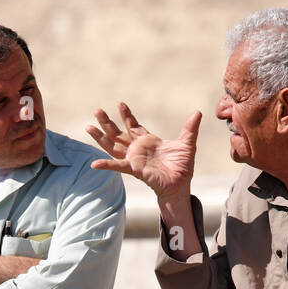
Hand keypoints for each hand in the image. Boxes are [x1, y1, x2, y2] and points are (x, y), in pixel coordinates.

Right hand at [86, 102, 200, 200]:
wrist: (180, 184)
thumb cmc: (182, 167)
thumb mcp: (187, 144)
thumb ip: (189, 128)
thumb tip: (198, 112)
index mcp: (147, 141)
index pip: (133, 126)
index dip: (126, 115)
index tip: (120, 104)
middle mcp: (137, 149)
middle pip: (117, 133)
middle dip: (107, 122)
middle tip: (97, 110)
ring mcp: (133, 159)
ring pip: (112, 146)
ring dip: (100, 137)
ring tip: (88, 126)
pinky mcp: (133, 169)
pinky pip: (117, 166)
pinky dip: (106, 165)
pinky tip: (94, 164)